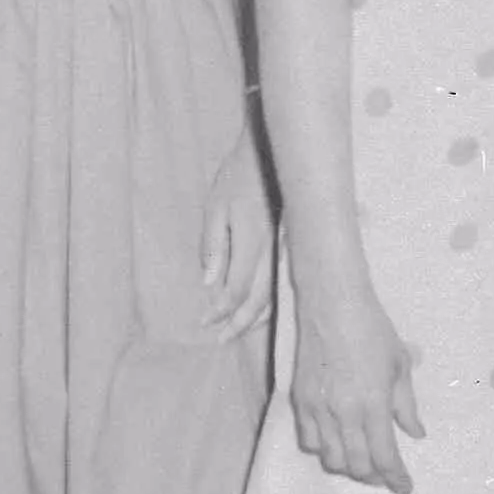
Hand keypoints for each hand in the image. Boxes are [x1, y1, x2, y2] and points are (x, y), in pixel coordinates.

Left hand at [199, 154, 275, 336]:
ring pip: (274, 295)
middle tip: (220, 339)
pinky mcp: (289, 247)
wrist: (271, 154)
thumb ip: (213, 247)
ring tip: (236, 331)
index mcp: (252, 243)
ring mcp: (284, 250)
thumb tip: (208, 284)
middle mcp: (272, 252)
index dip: (221, 311)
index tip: (204, 322)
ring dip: (255, 318)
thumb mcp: (215, 207)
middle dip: (238, 324)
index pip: (236, 290)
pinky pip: (280, 283)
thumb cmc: (238, 177)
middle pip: (259, 301)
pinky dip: (269, 302)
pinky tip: (259, 309)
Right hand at [288, 269, 422, 493]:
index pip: (385, 457)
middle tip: (386, 475)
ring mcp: (318, 407)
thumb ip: (406, 405)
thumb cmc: (372, 329)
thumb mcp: (399, 365)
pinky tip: (336, 442)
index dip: (396, 478)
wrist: (332, 302)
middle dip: (374, 477)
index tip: (405, 488)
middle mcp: (344, 411)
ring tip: (361, 462)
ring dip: (349, 467)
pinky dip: (324, 449)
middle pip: (357, 466)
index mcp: (374, 403)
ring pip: (331, 459)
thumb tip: (415, 434)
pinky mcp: (300, 399)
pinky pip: (309, 440)